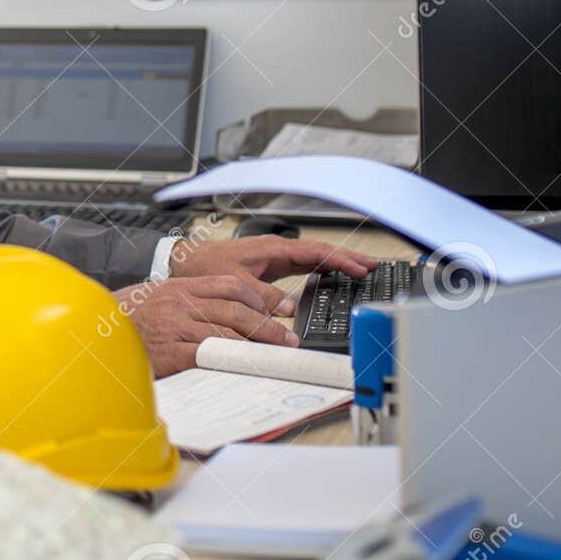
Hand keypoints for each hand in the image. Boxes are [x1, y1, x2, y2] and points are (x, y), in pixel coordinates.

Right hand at [115, 274, 298, 377]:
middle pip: (237, 310)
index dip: (260, 300)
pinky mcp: (170, 351)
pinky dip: (230, 361)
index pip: (231, 287)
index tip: (277, 312)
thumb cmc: (128, 318)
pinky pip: (208, 355)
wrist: (95, 331)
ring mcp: (175, 326)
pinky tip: (245, 367)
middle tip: (287, 339)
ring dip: (256, 346)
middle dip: (268, 325)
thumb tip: (226, 314)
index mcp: (181, 286)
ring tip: (274, 357)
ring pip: (227, 333)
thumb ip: (189, 301)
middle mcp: (181, 302)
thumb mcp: (159, 297)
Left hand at [168, 235, 376, 306]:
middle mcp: (277, 250)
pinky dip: (322, 269)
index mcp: (272, 249)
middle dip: (349, 258)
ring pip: (314, 258)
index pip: (316, 252)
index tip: (361, 269)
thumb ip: (261, 297)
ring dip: (338, 263)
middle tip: (374, 266)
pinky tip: (332, 275)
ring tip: (362, 270)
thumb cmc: (205, 266)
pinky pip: (303, 265)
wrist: (186, 261)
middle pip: (321, 252)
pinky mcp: (271, 266)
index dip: (341, 260)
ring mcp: (275, 257)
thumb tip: (289, 310)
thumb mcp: (234, 283)